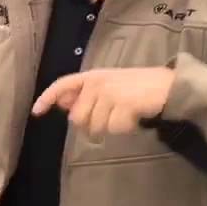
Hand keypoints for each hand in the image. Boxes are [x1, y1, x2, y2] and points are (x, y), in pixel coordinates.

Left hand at [32, 67, 175, 135]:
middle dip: (91, 123)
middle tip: (111, 116)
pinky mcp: (123, 105)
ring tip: (125, 114)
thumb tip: (63, 104)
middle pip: (78, 117)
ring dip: (110, 127)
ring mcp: (110, 93)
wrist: (169, 86)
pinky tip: (134, 118)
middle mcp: (98, 83)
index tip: (36, 112)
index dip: (47, 98)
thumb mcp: (110, 86)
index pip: (63, 84)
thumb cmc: (139, 88)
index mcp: (93, 76)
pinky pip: (114, 129)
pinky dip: (124, 129)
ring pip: (96, 126)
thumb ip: (87, 94)